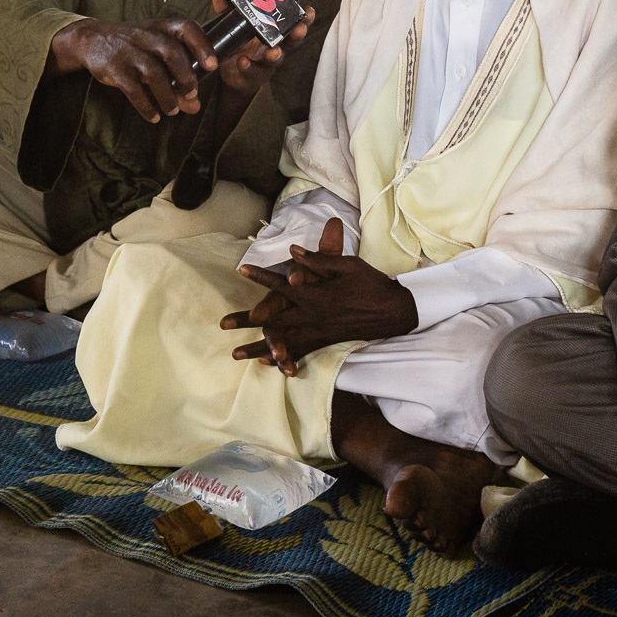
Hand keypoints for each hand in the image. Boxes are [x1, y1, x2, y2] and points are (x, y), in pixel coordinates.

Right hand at [48, 18, 214, 122]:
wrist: (92, 39)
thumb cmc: (134, 47)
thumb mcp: (155, 54)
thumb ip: (177, 78)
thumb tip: (196, 106)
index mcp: (161, 27)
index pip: (186, 28)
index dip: (202, 46)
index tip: (212, 66)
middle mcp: (146, 35)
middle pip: (172, 52)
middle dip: (186, 76)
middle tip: (191, 95)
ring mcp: (128, 50)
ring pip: (153, 72)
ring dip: (167, 96)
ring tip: (172, 110)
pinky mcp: (113, 67)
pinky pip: (132, 89)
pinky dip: (146, 106)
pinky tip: (154, 117)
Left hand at [206, 0, 311, 97]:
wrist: (229, 73)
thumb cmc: (239, 45)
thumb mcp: (233, 26)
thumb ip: (227, 9)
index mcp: (273, 32)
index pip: (290, 23)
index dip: (302, 18)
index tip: (309, 11)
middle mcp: (274, 47)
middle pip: (291, 42)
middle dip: (297, 35)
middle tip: (299, 29)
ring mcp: (265, 63)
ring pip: (275, 60)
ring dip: (276, 54)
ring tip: (274, 51)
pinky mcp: (253, 77)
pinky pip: (253, 73)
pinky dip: (248, 67)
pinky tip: (243, 62)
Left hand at [223, 218, 416, 374]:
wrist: (394, 311)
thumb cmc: (371, 283)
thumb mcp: (347, 265)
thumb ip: (319, 260)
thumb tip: (294, 252)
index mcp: (316, 294)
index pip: (282, 284)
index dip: (261, 276)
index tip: (241, 270)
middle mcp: (312, 315)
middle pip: (272, 319)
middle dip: (245, 321)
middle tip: (222, 324)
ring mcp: (319, 331)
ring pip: (282, 341)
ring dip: (258, 348)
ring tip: (236, 354)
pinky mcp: (326, 341)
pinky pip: (301, 351)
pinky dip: (284, 358)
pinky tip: (269, 364)